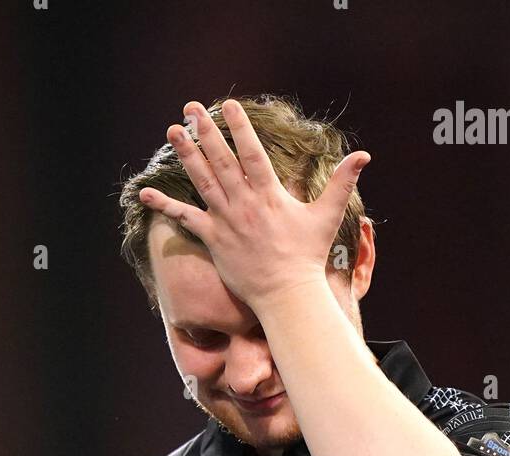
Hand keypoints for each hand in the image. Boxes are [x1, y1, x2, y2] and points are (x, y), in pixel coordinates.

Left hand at [139, 98, 369, 308]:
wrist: (287, 294)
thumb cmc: (307, 257)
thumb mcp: (326, 216)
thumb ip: (341, 183)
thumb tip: (365, 156)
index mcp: (269, 194)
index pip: (251, 153)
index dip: (239, 127)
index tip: (228, 105)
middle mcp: (244, 204)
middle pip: (221, 160)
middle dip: (206, 132)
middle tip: (191, 108)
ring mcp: (226, 221)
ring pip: (202, 181)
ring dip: (187, 155)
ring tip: (173, 132)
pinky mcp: (213, 239)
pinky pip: (184, 219)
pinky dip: (164, 206)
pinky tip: (144, 194)